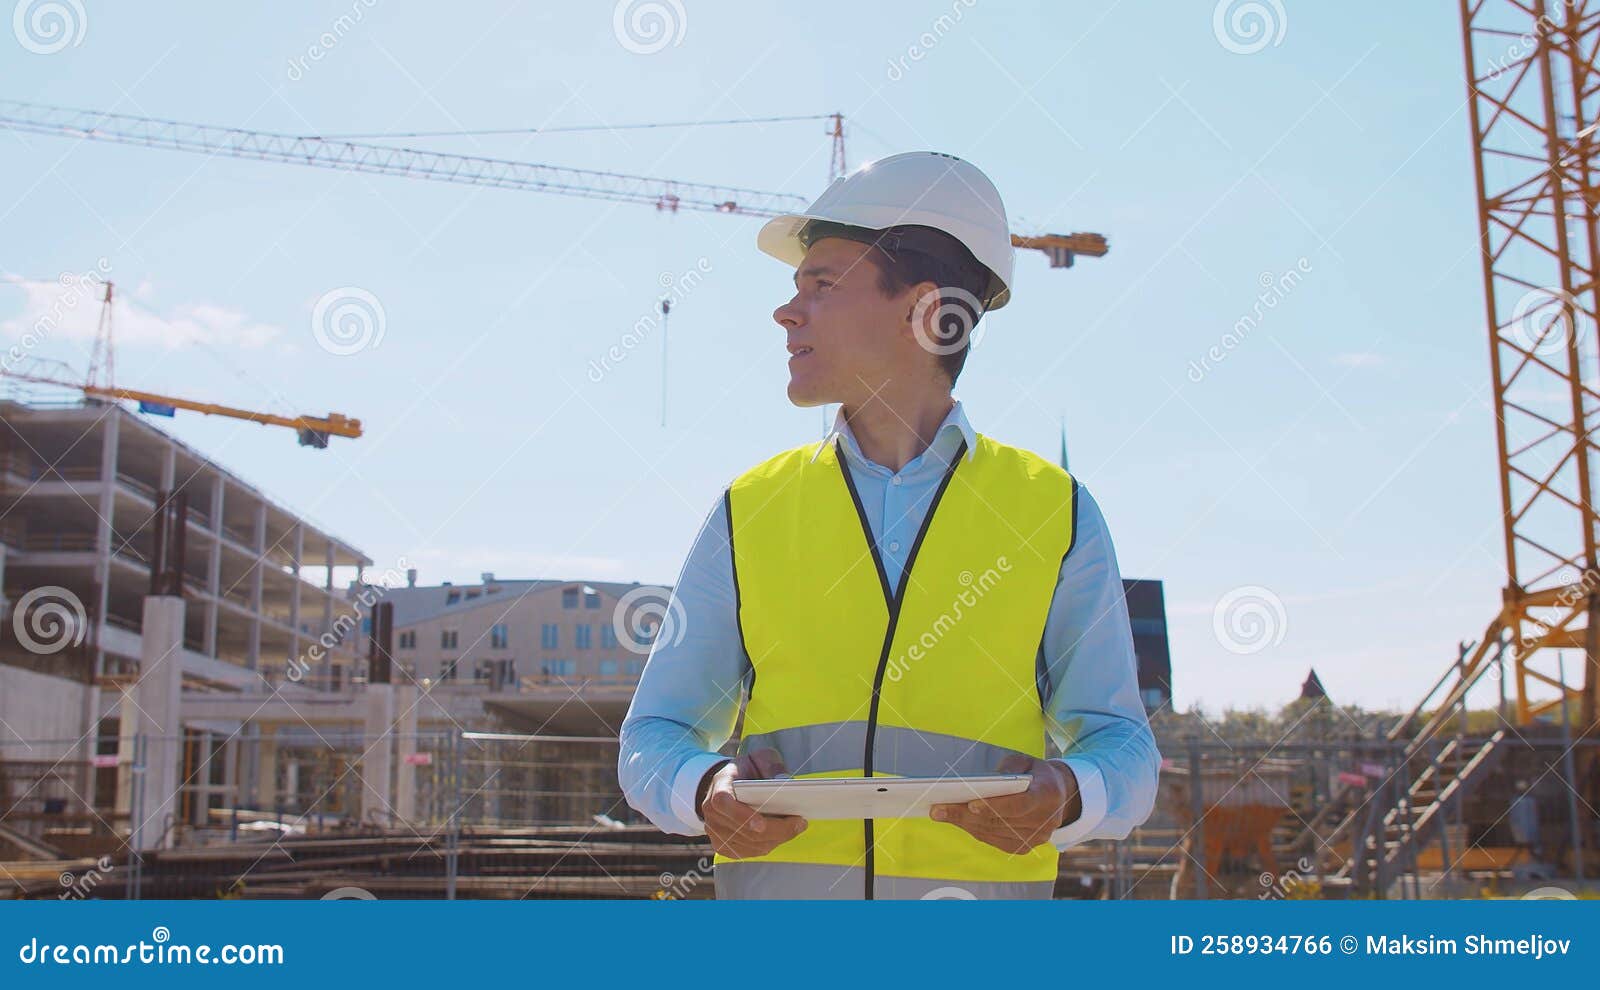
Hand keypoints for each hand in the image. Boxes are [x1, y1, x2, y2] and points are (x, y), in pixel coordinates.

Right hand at [698, 747, 807, 858]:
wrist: (726, 785)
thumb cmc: (745, 771)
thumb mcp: (758, 758)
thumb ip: (771, 765)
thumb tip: (785, 780)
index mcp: (718, 788)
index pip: (723, 803)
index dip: (742, 816)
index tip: (762, 824)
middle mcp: (711, 814)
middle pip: (743, 830)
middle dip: (775, 830)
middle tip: (799, 823)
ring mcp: (715, 833)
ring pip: (750, 844)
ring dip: (776, 839)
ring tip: (795, 827)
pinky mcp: (723, 846)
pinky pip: (750, 852)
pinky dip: (769, 845)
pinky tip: (781, 835)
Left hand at [928, 754, 1078, 853]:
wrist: (1059, 796)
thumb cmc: (1036, 774)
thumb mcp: (1026, 761)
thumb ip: (1009, 767)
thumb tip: (986, 781)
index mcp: (1048, 796)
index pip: (1019, 805)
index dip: (995, 806)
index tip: (970, 804)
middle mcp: (1044, 822)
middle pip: (1000, 821)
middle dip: (966, 815)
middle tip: (939, 809)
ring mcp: (1035, 838)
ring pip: (993, 832)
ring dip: (964, 824)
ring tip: (941, 813)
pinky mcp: (1024, 848)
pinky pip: (994, 840)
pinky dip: (974, 830)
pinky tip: (956, 821)